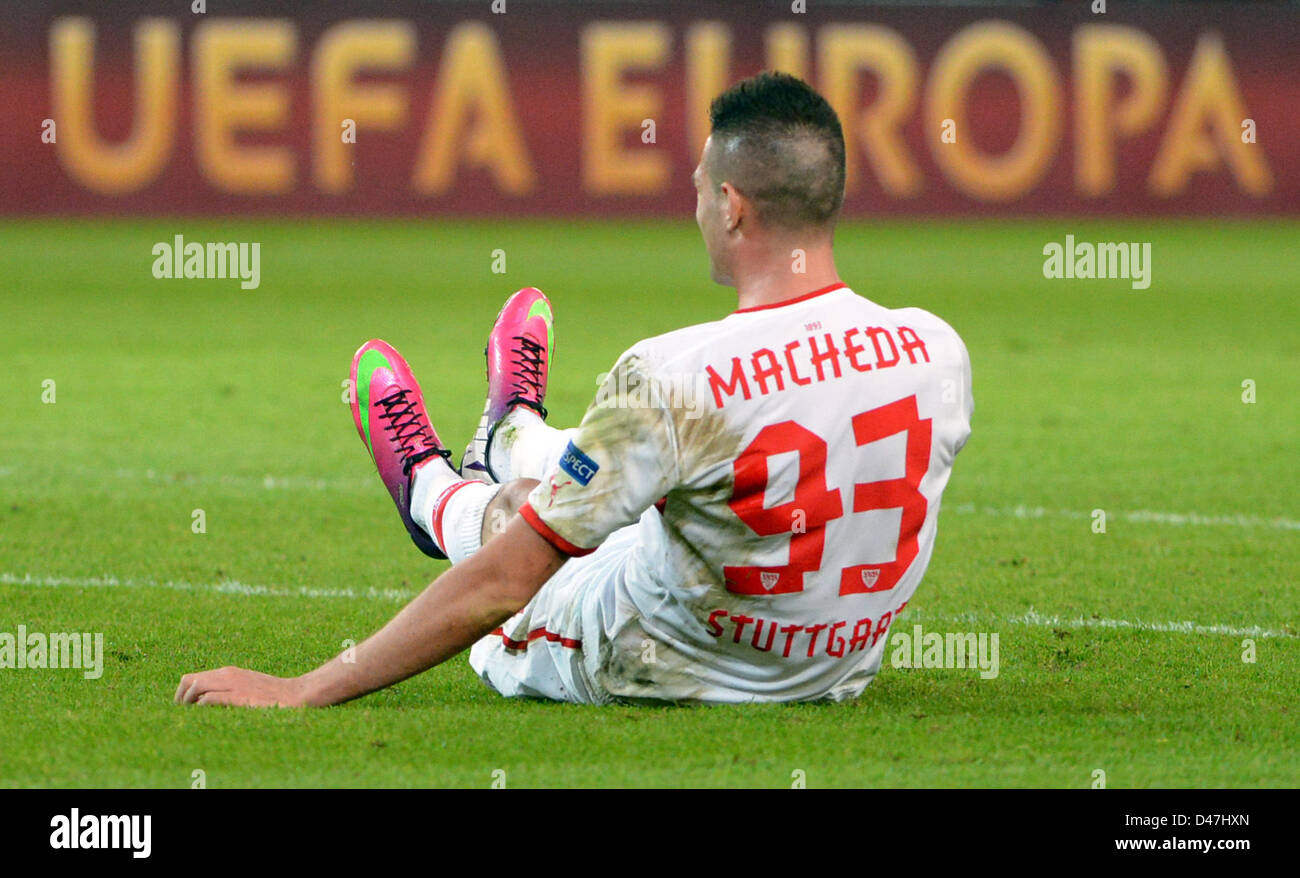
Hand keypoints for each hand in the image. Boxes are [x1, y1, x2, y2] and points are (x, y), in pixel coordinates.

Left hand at [175, 666, 309, 707]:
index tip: (184, 707)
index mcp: (228, 672)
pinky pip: (209, 698)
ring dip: (188, 702)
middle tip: (182, 713)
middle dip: (180, 698)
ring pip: (196, 686)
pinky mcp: (238, 696)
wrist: (295, 693)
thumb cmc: (273, 694)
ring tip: (190, 716)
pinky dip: (200, 706)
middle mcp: (227, 675)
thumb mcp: (248, 686)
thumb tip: (208, 701)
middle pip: (189, 680)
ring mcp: (232, 684)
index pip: (193, 677)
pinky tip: (204, 714)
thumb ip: (229, 689)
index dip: (183, 693)